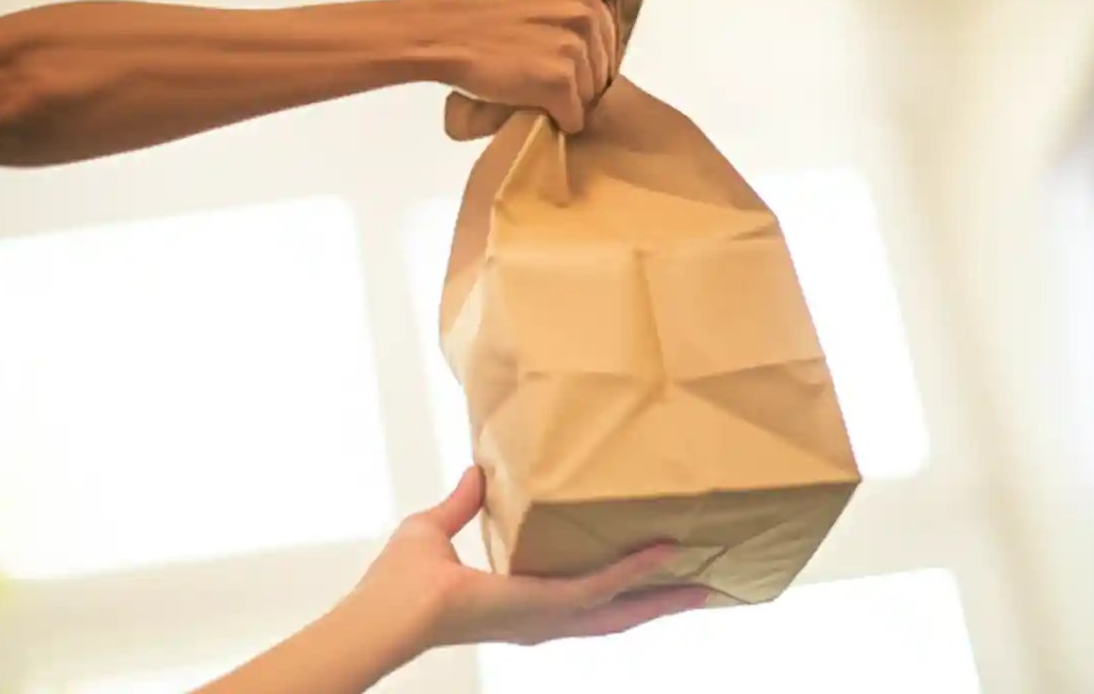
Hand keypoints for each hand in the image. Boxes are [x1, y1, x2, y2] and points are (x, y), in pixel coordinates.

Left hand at [346, 466, 707, 649]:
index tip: (651, 571)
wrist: (388, 612)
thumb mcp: (436, 529)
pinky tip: (664, 551)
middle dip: (659, 602)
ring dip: (663, 593)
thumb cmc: (398, 583)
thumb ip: (462, 503)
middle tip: (702, 588)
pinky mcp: (546, 605)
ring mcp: (547, 616)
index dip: (618, 586)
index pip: (581, 597)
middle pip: (616, 613)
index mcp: (520, 603)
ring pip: (621, 607)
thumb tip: (476, 474)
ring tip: (705, 582)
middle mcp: (542, 619)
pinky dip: (635, 569)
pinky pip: (602, 586)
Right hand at [422, 0, 617, 136]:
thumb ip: (570, 25)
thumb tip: (593, 60)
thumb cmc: (486, 27)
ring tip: (528, 93)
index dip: (584, 73)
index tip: (554, 75)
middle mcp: (587, 23)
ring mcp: (574, 52)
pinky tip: (529, 107)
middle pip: (600, 81)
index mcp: (588, 4)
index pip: (608, 56)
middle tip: (536, 87)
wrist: (447, 37)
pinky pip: (573, 119)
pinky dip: (554, 123)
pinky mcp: (560, 82)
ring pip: (587, 102)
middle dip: (575, 92)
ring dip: (561, 107)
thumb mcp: (540, 9)